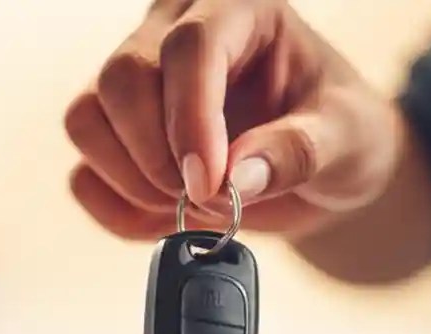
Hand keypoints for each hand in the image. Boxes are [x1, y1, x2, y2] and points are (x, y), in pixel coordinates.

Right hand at [65, 0, 401, 239]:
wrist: (322, 169)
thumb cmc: (339, 132)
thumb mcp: (348, 138)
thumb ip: (300, 151)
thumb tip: (237, 176)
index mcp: (239, 9)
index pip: (191, 45)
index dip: (191, 118)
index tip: (209, 183)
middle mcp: (173, 30)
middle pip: (122, 77)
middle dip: (158, 155)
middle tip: (209, 200)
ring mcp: (135, 81)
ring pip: (87, 119)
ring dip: (134, 182)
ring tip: (193, 207)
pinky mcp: (113, 135)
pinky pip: (82, 174)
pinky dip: (120, 210)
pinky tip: (168, 217)